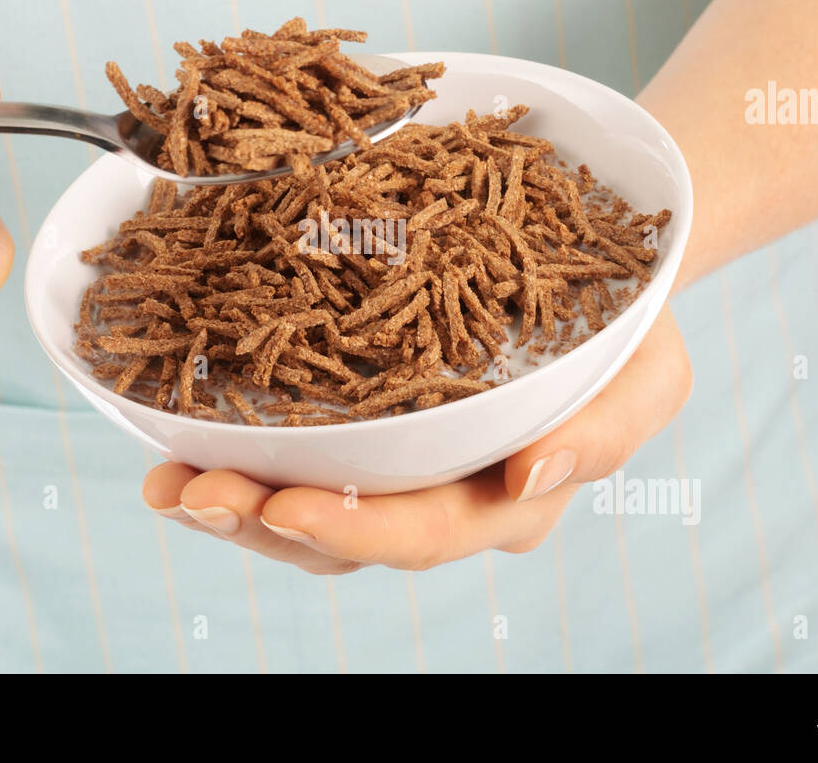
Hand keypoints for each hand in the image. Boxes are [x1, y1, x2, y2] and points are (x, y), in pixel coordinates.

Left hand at [142, 304, 691, 574]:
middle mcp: (444, 498)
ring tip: (166, 476)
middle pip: (346, 538)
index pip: (428, 531)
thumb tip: (530, 475)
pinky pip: (295, 458)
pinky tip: (178, 437)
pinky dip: (236, 454)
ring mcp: (398, 469)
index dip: (356, 527)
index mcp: (508, 498)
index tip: (283, 502)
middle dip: (262, 521)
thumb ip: (604, 432)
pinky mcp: (364, 429)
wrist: (600, 279)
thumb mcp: (651, 373)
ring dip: (231, 500)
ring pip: (305, 512)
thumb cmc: (630, 328)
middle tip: (189, 491)